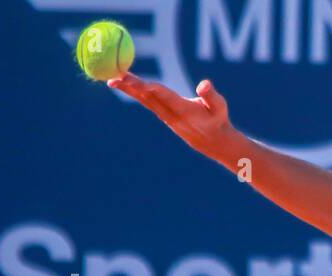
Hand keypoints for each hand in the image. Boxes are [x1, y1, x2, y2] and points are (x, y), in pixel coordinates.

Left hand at [108, 73, 241, 166]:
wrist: (213, 141)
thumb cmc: (218, 120)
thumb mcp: (220, 108)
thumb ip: (211, 95)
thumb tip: (204, 84)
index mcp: (186, 111)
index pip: (169, 99)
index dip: (157, 91)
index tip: (143, 84)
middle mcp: (172, 114)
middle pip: (149, 99)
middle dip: (133, 88)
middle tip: (116, 78)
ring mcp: (165, 116)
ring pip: (144, 100)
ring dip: (128, 89)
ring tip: (112, 79)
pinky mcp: (162, 114)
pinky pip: (146, 101)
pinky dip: (134, 91)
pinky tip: (123, 83)